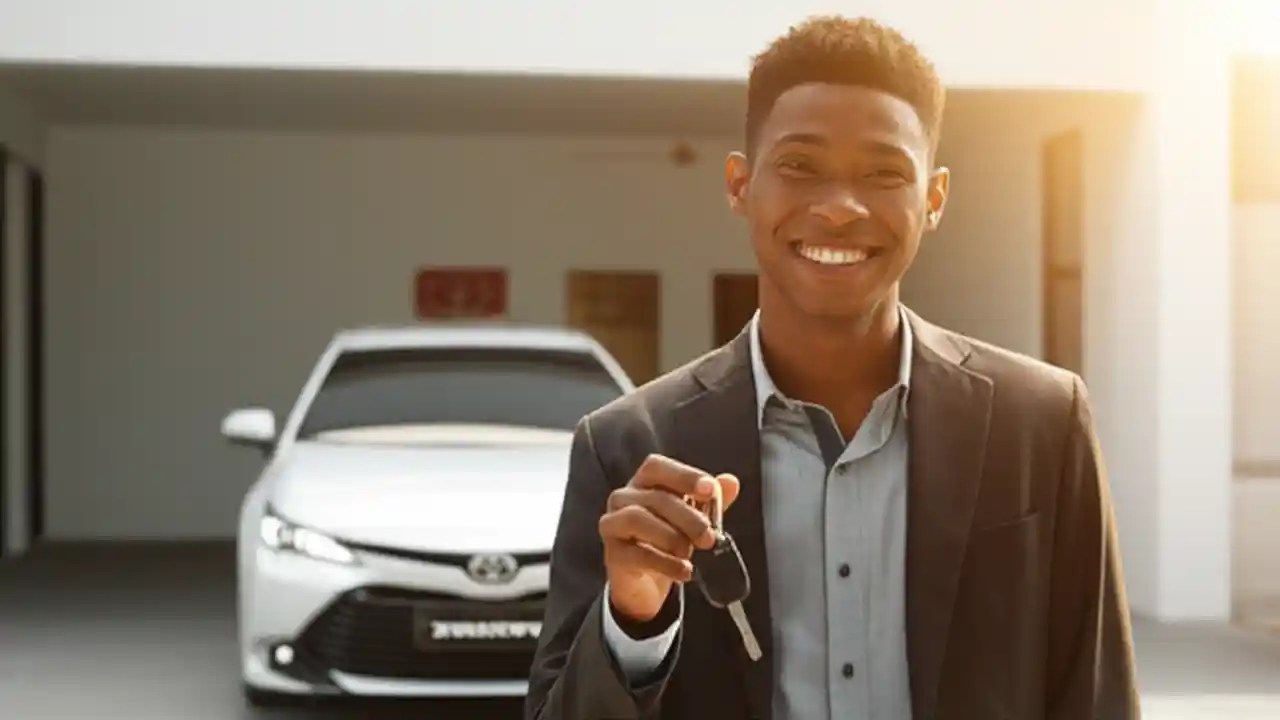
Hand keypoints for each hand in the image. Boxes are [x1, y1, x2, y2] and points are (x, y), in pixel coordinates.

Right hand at [599, 454, 740, 622]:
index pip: (657, 467)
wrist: (645, 584)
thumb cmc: (668, 541)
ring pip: (638, 518)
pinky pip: (637, 554)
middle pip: (656, 497)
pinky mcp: (613, 553)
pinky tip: (684, 572)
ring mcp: (613, 525)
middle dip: (688, 517)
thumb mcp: (693, 520)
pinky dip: (666, 563)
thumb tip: (731, 482)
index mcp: (644, 483)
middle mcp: (623, 498)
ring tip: (689, 553)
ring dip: (672, 537)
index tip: (710, 490)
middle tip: (709, 538)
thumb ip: (710, 502)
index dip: (684, 476)